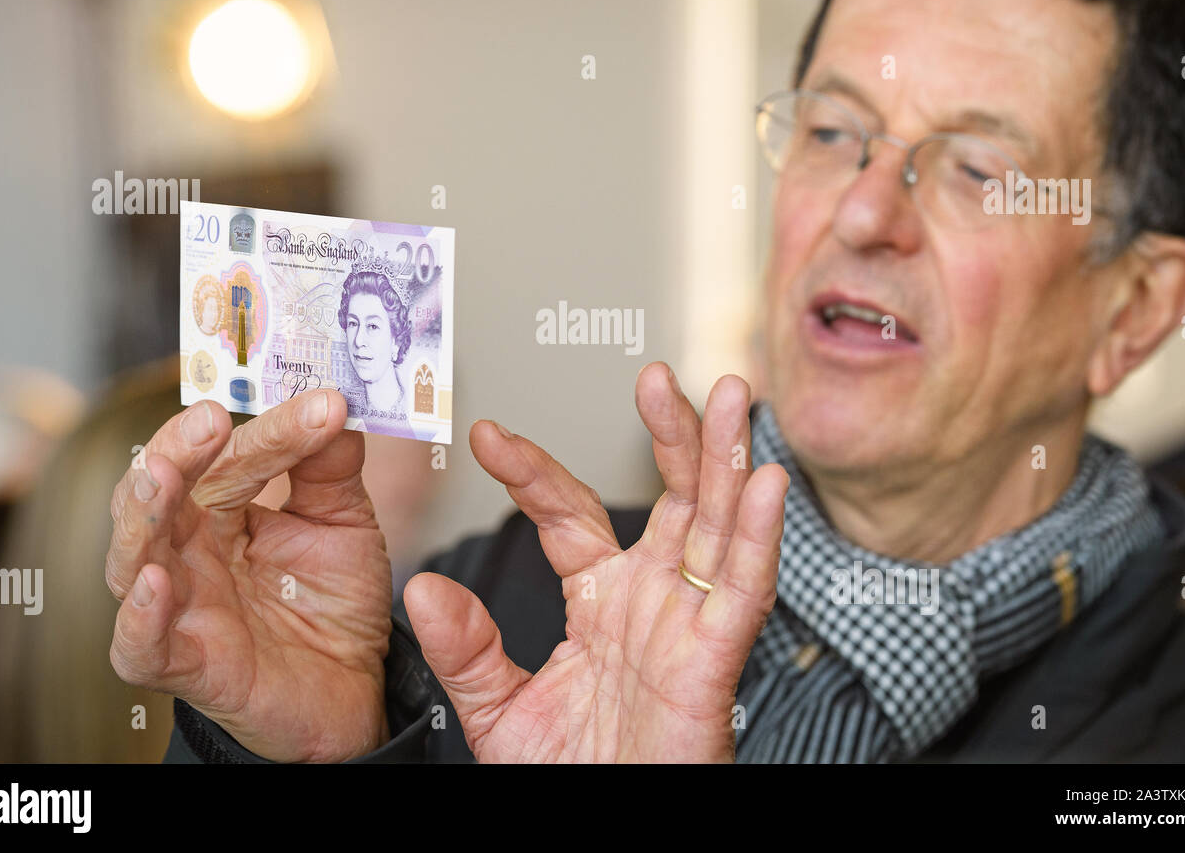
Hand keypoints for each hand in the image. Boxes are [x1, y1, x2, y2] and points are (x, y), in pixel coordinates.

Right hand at [105, 389, 392, 762]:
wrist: (351, 689)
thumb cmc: (331, 602)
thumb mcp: (344, 525)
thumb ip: (332, 469)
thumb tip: (335, 406)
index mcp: (221, 508)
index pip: (230, 456)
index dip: (273, 429)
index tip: (326, 406)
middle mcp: (188, 550)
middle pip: (159, 490)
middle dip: (178, 450)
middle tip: (211, 418)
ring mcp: (179, 606)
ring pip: (132, 556)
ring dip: (142, 514)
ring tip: (161, 475)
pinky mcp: (182, 665)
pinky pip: (139, 644)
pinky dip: (138, 615)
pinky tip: (155, 584)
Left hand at [404, 363, 787, 761]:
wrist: (605, 828)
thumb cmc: (571, 779)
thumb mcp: (500, 710)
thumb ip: (467, 649)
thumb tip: (421, 590)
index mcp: (601, 601)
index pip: (569, 516)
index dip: (534, 472)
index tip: (490, 436)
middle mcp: (652, 599)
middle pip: (670, 497)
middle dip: (671, 434)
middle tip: (656, 376)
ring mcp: (687, 623)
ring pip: (716, 525)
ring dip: (727, 459)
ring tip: (732, 395)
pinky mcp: (716, 662)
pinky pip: (743, 592)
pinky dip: (757, 537)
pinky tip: (762, 483)